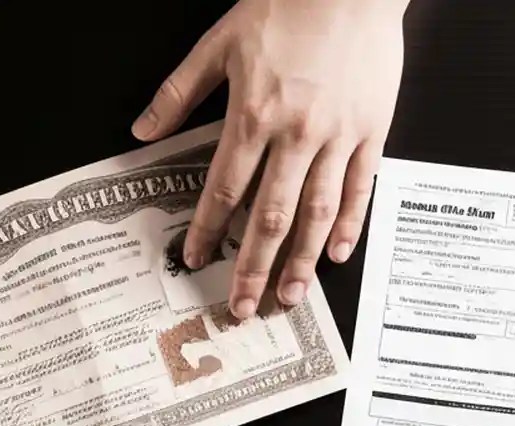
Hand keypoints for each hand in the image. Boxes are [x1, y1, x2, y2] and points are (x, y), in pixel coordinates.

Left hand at [132, 0, 406, 317]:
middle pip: (271, 216)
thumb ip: (178, 93)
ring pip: (318, 212)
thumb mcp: (219, 43)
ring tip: (290, 297)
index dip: (208, 229)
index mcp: (254, 114)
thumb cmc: (287, 6)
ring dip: (301, 261)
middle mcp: (297, 134)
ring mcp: (339, 136)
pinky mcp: (373, 130)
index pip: (225, 188)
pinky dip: (350, 224)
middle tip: (242, 307)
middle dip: (254, 268)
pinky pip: (361, 188)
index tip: (196, 259)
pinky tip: (336, 253)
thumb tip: (142, 132)